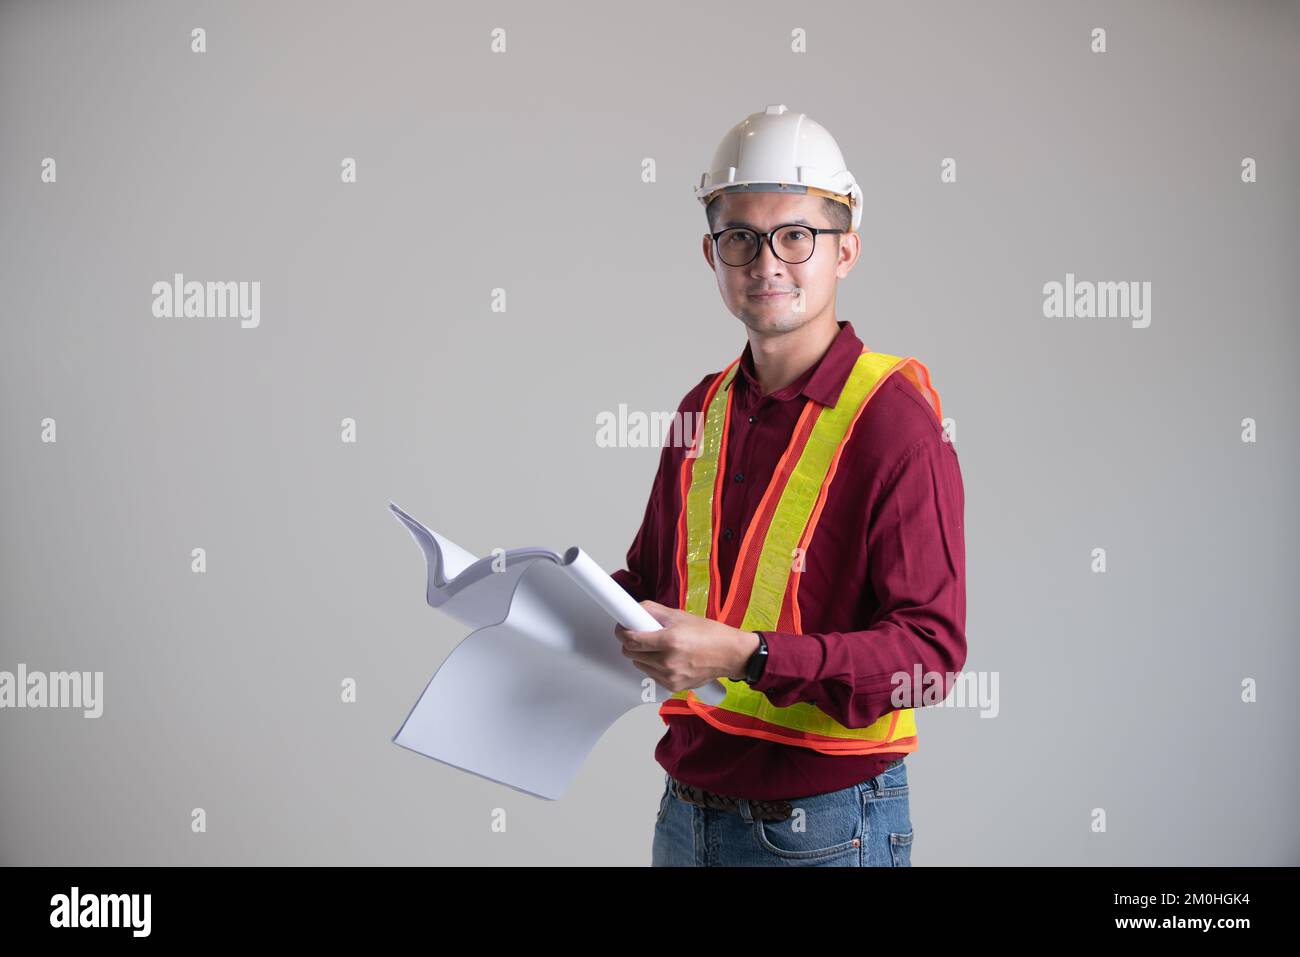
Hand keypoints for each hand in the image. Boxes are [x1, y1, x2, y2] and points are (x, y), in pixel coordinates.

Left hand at [614, 600, 760, 691]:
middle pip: (630, 654)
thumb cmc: (710, 634)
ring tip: (659, 646)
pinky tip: (667, 658)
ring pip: (639, 665)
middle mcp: (668, 662)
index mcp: (670, 641)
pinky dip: (653, 666)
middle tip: (642, 634)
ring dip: (643, 655)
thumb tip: (634, 610)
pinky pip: (651, 675)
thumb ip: (653, 611)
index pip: (631, 640)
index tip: (622, 627)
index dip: (622, 631)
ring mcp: (670, 677)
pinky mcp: (673, 687)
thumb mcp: (680, 616)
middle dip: (632, 643)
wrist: (730, 655)